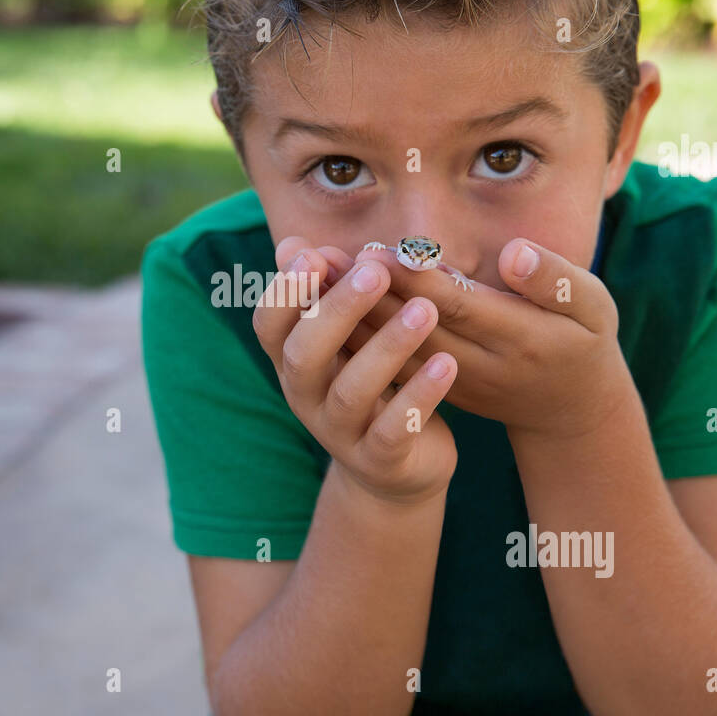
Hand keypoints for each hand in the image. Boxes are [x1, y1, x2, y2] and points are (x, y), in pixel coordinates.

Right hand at [252, 236, 459, 503]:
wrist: (395, 472)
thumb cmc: (371, 387)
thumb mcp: (345, 342)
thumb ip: (325, 296)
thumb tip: (292, 242)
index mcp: (293, 362)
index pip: (269, 327)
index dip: (284, 293)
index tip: (314, 255)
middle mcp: (306, 398)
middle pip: (304, 354)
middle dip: (338, 310)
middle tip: (376, 271)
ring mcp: (340, 433)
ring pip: (353, 391)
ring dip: (387, 346)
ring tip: (425, 311)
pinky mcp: (380, 460)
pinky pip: (395, 430)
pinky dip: (419, 396)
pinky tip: (447, 364)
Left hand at [341, 238, 633, 440]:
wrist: (572, 411)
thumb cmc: (583, 341)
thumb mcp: (592, 307)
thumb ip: (554, 279)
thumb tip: (514, 254)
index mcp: (521, 339)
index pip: (457, 306)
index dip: (415, 281)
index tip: (378, 252)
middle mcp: (482, 366)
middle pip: (415, 329)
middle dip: (369, 296)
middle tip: (327, 260)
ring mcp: (456, 384)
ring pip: (396, 349)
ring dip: (355, 317)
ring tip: (318, 278)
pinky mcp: (439, 390)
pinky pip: (394, 362)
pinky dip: (361, 336)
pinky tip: (329, 308)